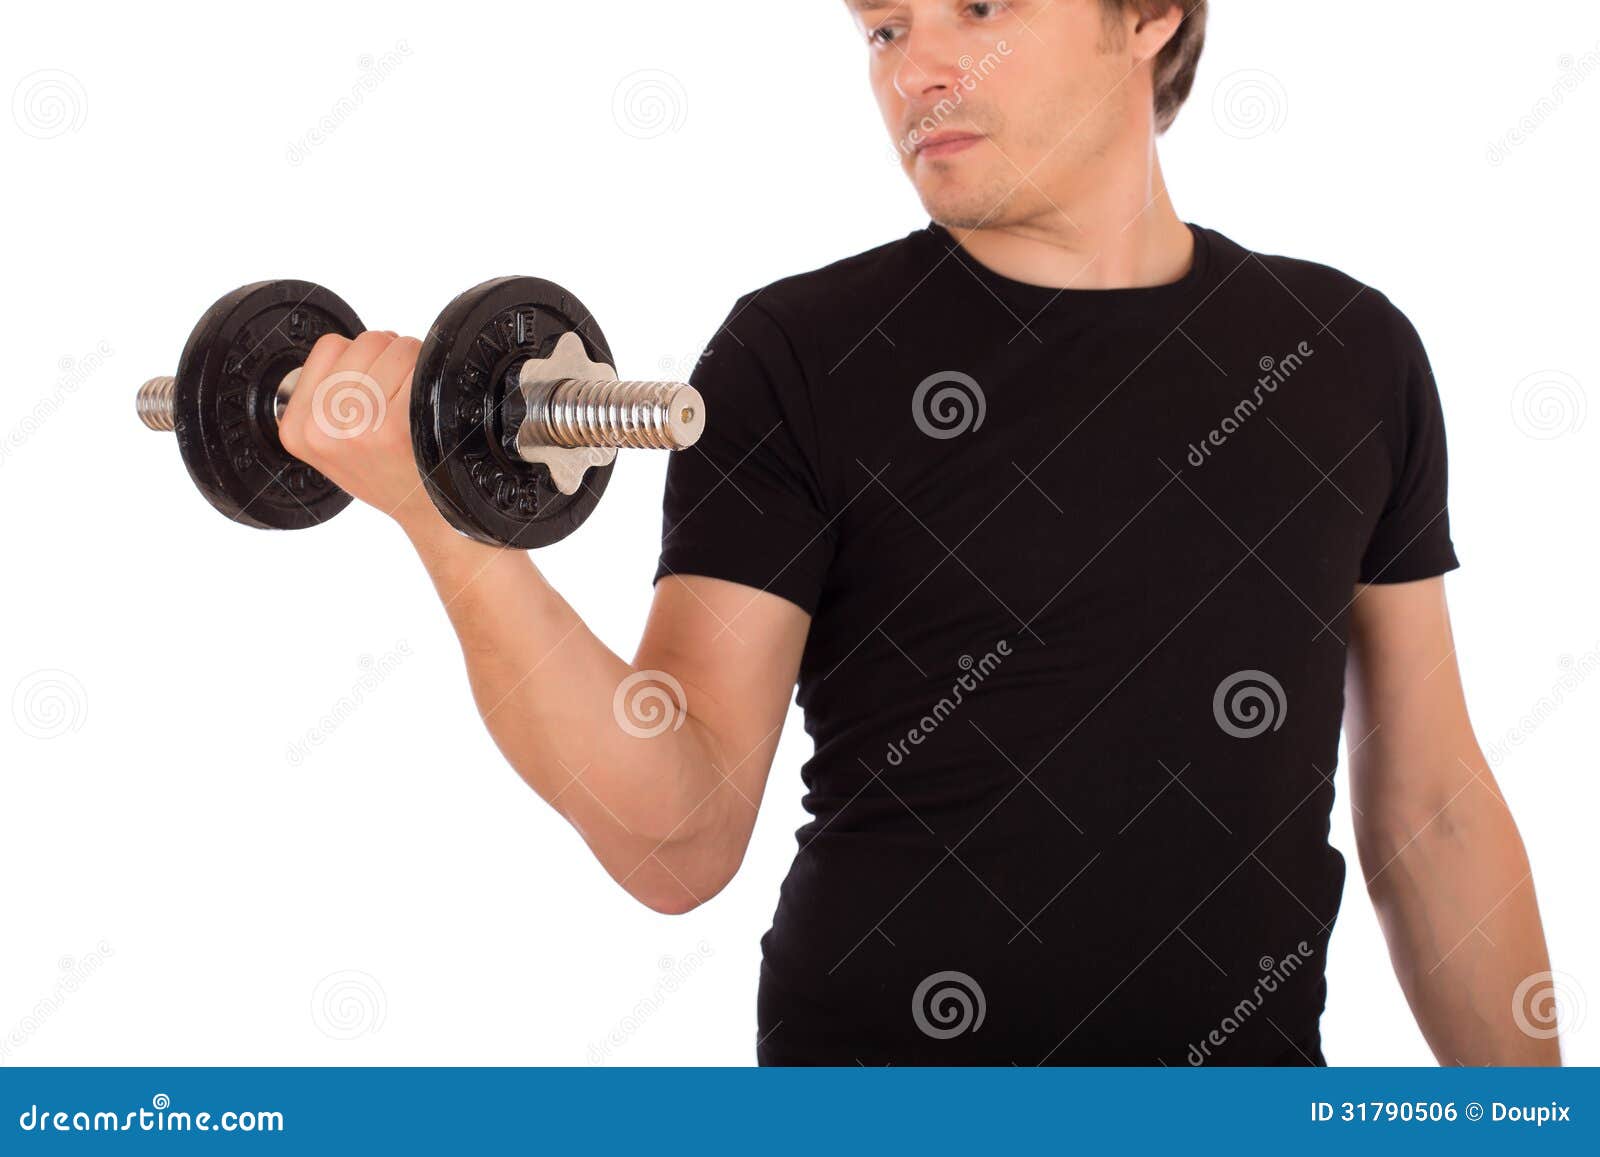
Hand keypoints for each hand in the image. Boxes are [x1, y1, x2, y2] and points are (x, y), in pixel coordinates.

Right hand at [276, 330, 449, 535]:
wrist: (426, 514)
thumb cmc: (386, 474)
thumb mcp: (331, 445)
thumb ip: (325, 397)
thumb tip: (350, 348)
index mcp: (297, 429)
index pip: (329, 347)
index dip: (359, 356)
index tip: (371, 385)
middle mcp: (322, 428)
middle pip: (366, 341)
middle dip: (390, 357)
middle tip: (399, 394)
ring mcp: (358, 426)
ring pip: (394, 345)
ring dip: (412, 362)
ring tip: (412, 401)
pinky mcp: (396, 426)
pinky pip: (416, 364)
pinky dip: (429, 373)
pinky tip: (426, 404)